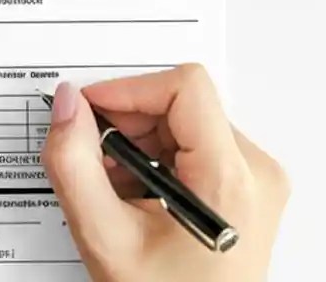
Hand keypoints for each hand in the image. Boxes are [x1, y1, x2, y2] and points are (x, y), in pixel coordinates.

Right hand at [41, 65, 288, 281]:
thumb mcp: (106, 238)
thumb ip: (75, 165)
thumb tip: (67, 107)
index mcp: (231, 181)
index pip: (184, 87)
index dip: (127, 90)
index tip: (89, 110)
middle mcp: (257, 174)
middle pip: (183, 104)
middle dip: (127, 126)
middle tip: (94, 162)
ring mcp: (256, 183)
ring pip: (186, 125)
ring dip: (138, 146)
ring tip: (116, 190)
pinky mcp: (247, 190)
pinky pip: (196, 149)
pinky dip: (156, 162)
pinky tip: (137, 199)